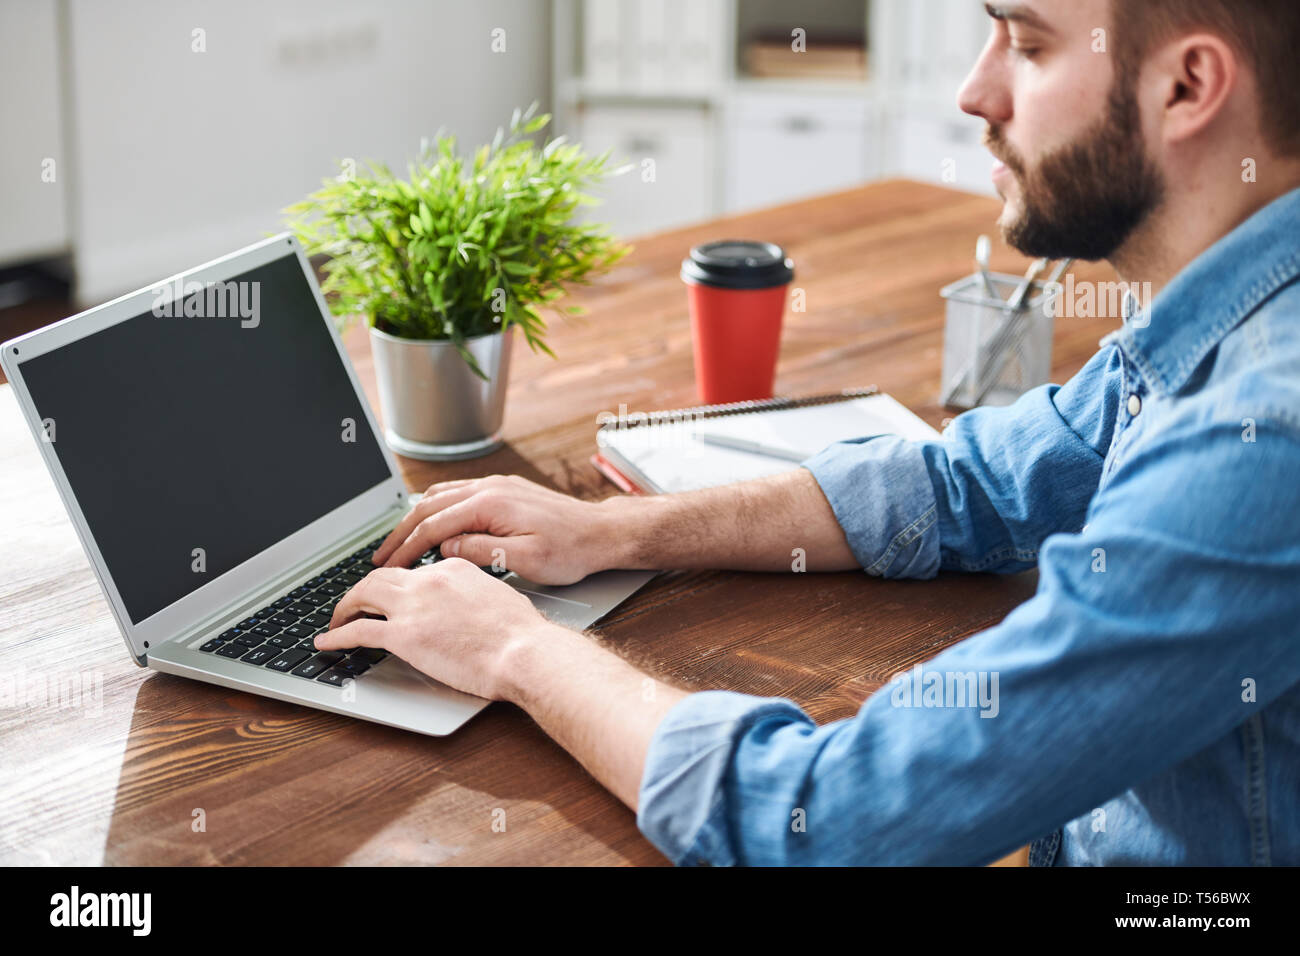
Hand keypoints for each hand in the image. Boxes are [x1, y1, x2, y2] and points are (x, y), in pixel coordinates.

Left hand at [318, 557, 561, 700]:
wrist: (524, 652)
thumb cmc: (522, 634)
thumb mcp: (500, 597)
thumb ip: (476, 594)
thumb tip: (472, 605)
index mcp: (453, 569)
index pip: (413, 572)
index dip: (396, 584)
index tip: (390, 597)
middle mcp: (428, 581)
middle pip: (380, 577)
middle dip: (361, 591)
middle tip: (353, 605)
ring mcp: (413, 606)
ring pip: (362, 595)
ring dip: (344, 608)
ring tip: (336, 621)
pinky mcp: (404, 635)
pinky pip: (358, 632)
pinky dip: (337, 636)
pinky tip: (327, 643)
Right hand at [371, 474, 629, 584]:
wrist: (600, 532)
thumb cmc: (570, 550)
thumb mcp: (526, 561)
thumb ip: (481, 552)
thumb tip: (445, 547)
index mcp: (491, 504)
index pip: (434, 525)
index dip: (406, 548)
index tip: (388, 567)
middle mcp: (489, 488)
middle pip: (429, 506)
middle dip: (401, 532)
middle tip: (380, 556)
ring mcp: (496, 486)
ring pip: (440, 496)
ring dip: (415, 518)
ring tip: (397, 543)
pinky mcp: (503, 490)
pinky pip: (457, 493)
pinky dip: (435, 508)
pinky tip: (429, 522)